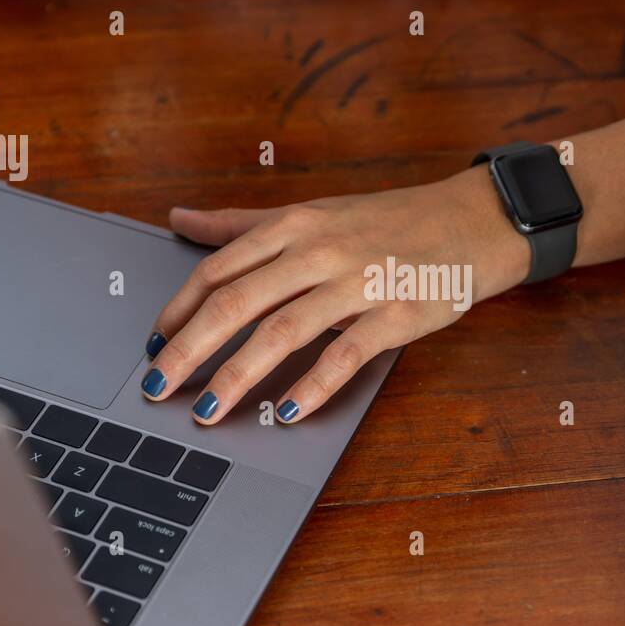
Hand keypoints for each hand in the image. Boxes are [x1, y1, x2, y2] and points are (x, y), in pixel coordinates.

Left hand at [140, 166, 529, 423]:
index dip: (179, 310)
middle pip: (238, 302)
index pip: (219, 270)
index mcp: (294, 226)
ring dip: (237, 375)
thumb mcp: (312, 213)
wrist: (471, 221)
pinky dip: (312, 386)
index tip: (153, 345)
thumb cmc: (387, 222)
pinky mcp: (396, 313)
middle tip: (158, 388)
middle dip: (190, 349)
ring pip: (282, 331)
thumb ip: (243, 224)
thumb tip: (179, 220)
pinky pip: (345, 354)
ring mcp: (358, 282)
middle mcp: (319, 250)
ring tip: (207, 411)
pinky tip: (286, 412)